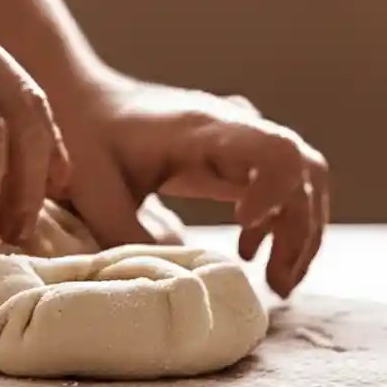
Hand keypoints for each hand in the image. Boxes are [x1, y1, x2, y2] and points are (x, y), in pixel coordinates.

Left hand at [53, 70, 329, 296]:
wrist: (83, 97)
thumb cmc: (85, 136)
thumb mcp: (96, 193)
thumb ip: (129, 239)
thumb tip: (168, 289)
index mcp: (203, 129)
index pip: (275, 150)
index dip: (277, 193)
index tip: (244, 227)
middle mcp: (233, 128)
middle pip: (303, 171)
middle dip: (299, 232)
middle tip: (276, 285)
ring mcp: (238, 138)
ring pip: (301, 180)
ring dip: (296, 233)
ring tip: (275, 283)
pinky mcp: (233, 155)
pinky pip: (280, 184)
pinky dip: (278, 222)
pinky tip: (248, 253)